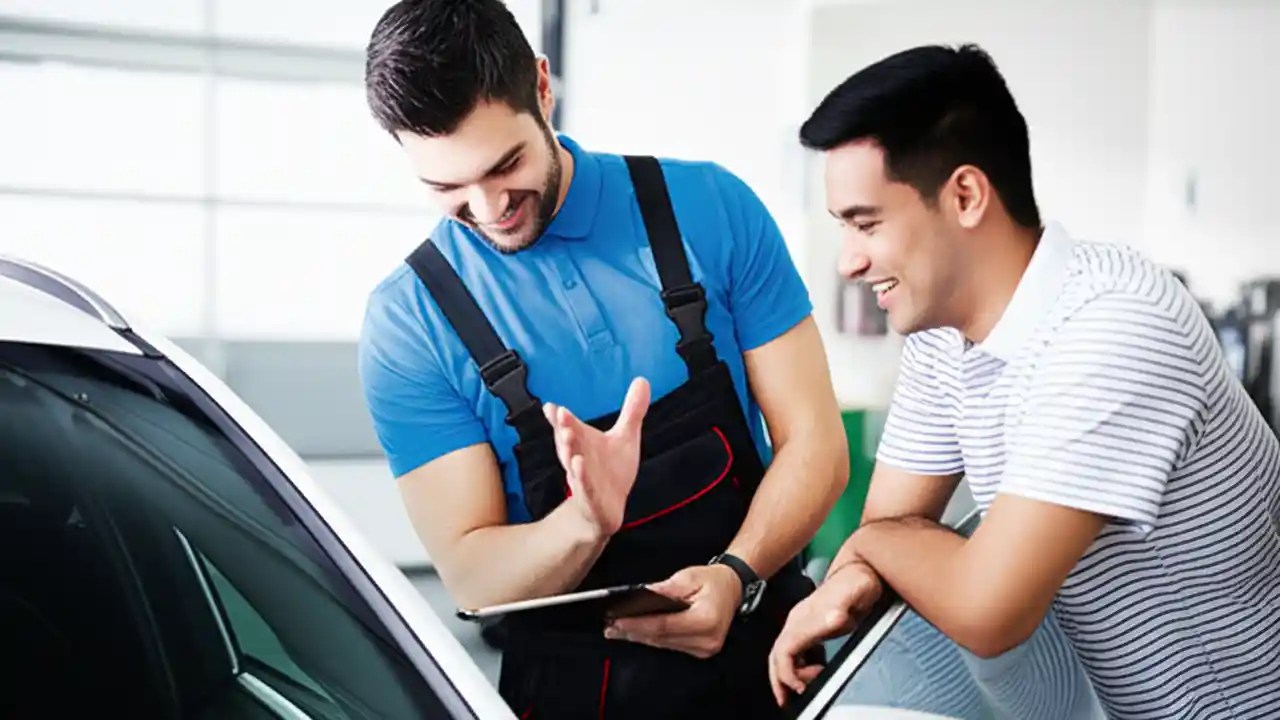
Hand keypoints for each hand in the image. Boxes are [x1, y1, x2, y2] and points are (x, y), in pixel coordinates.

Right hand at [544, 377, 650, 537]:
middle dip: (564, 428)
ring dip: (569, 451)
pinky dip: (580, 478)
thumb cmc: (610, 471)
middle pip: (569, 441)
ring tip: (567, 436)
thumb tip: (643, 379)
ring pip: (573, 463)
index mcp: (583, 443)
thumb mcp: (625, 438)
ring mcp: (583, 479)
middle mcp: (579, 458)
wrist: (606, 511)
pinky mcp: (591, 498)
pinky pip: (584, 488)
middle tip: (561, 413)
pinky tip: (578, 465)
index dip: (561, 417)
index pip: (569, 427)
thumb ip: (632, 411)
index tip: (552, 406)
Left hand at [603, 564, 740, 658]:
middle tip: (609, 626)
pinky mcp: (701, 651)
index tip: (616, 620)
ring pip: (663, 644)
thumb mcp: (688, 577)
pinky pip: (670, 645)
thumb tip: (639, 597)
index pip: (663, 625)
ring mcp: (704, 649)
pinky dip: (652, 638)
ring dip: (639, 636)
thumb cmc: (712, 580)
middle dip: (633, 631)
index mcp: (705, 619)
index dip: (637, 623)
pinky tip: (636, 632)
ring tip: (617, 629)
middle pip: (660, 638)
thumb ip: (664, 590)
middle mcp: (706, 639)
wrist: (733, 588)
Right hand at [768, 560, 882, 705]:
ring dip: (787, 675)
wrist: (862, 569)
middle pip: (776, 654)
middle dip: (778, 680)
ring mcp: (802, 622)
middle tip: (788, 698)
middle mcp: (799, 620)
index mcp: (804, 616)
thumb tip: (833, 619)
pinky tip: (812, 671)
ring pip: (783, 653)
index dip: (786, 673)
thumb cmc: (859, 581)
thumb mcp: (855, 593)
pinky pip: (794, 650)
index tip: (799, 688)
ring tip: (801, 688)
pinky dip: (797, 666)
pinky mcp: (809, 625)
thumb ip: (842, 606)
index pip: (783, 650)